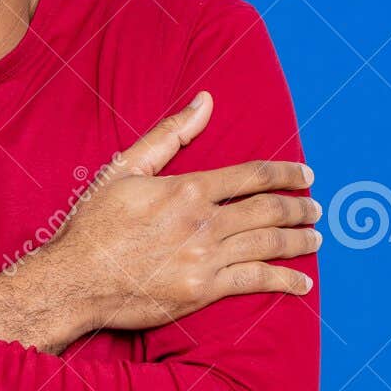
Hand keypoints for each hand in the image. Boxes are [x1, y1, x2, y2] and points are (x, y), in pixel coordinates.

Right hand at [0, 92, 319, 350]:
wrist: (74, 279)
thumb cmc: (94, 223)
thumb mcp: (124, 168)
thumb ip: (168, 135)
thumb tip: (204, 100)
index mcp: (187, 188)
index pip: (251, 175)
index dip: (285, 173)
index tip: (305, 174)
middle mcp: (202, 222)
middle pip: (268, 209)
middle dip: (299, 207)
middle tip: (316, 207)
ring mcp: (205, 258)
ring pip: (268, 243)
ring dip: (299, 239)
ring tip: (315, 236)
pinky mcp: (203, 290)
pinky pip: (256, 281)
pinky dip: (285, 279)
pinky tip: (302, 281)